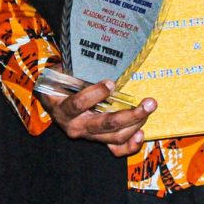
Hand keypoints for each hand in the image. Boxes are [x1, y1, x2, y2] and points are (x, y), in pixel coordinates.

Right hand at [38, 79, 154, 155]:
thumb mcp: (61, 75)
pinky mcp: (98, 141)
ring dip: (136, 123)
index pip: (78, 104)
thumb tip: (93, 54)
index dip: (94, 94)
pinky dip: (130, 145)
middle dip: (130, 114)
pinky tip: (141, 133)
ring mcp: (88, 136)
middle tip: (149, 103)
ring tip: (149, 107)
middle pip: (105, 124)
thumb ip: (74, 70)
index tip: (111, 82)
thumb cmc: (60, 86)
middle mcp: (76, 126)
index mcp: (63, 109)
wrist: (54, 106)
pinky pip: (115, 149)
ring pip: (115, 136)